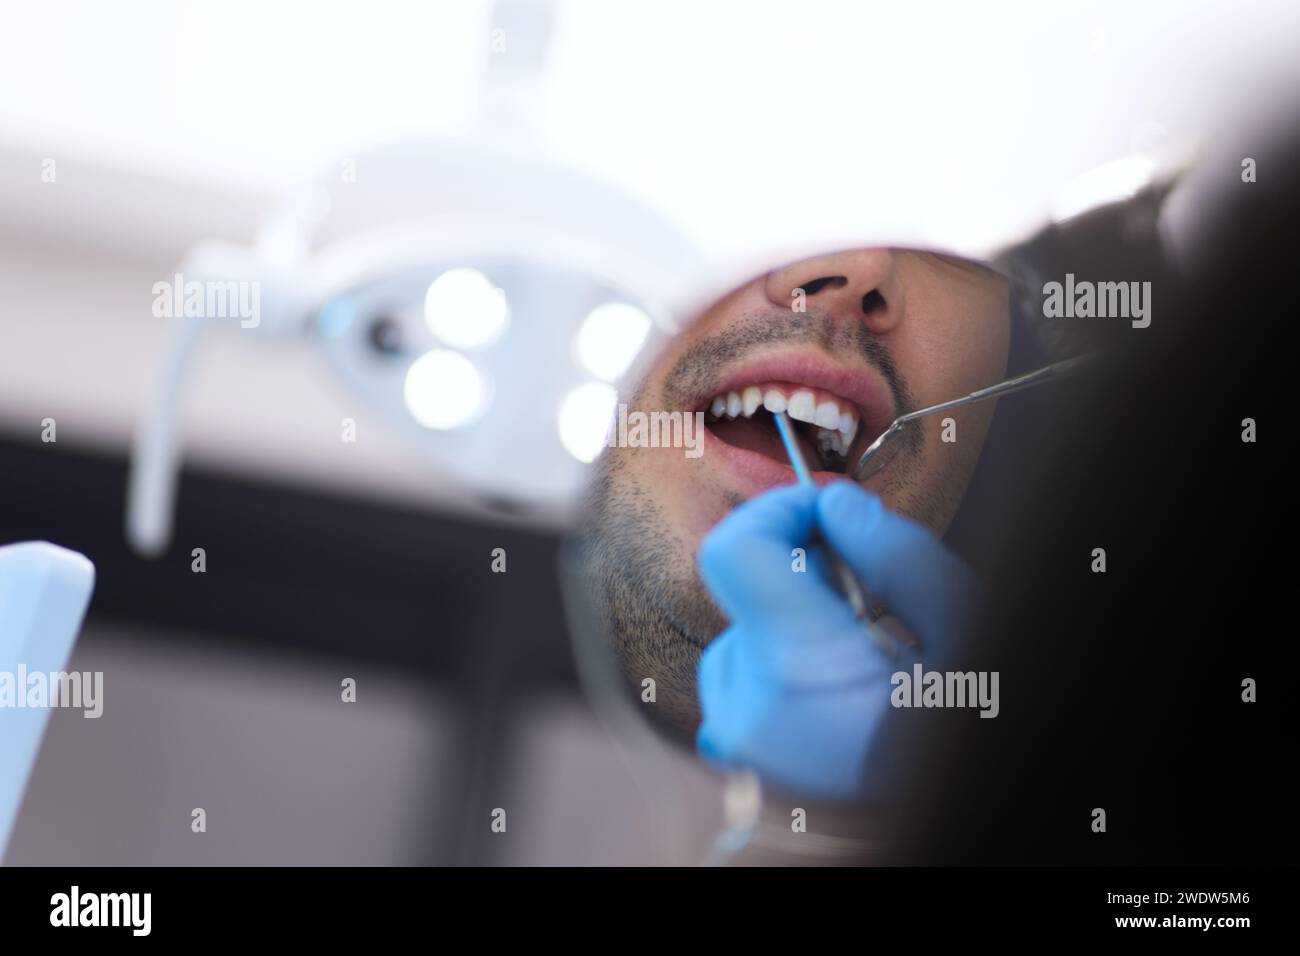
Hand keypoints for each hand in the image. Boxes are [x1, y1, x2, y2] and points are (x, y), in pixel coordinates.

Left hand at [694, 481, 978, 799]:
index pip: (732, 549)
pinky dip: (783, 672)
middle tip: (877, 604)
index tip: (829, 512)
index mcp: (800, 667)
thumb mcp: (969, 637)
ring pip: (742, 635)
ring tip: (866, 660)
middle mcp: (749, 706)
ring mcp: (738, 743)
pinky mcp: (738, 764)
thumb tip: (838, 503)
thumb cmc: (965, 745)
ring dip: (793, 626)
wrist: (944, 839)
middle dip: (806, 576)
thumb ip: (902, 558)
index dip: (778, 510)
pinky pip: (742, 685)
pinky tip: (843, 697)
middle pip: (746, 590)